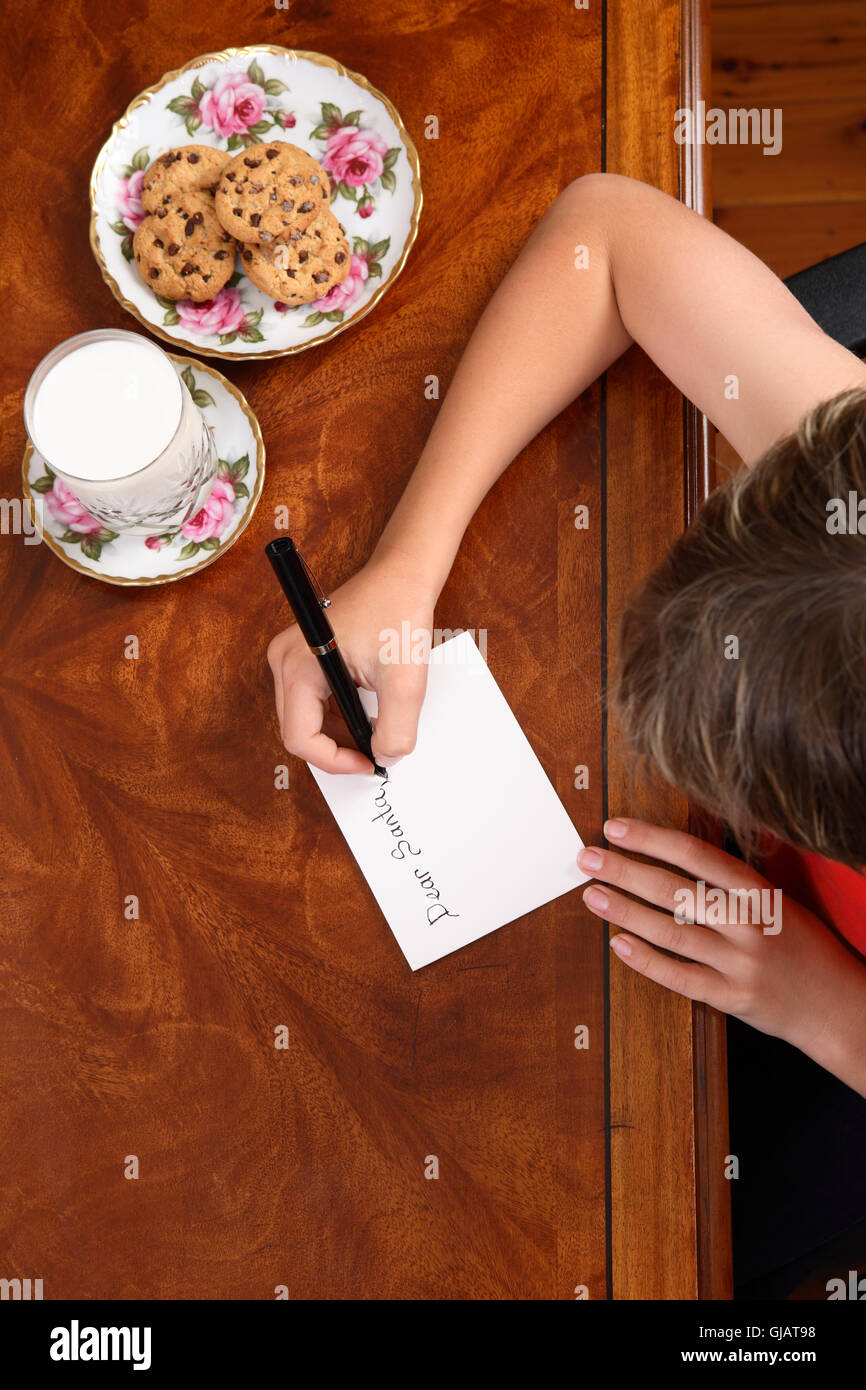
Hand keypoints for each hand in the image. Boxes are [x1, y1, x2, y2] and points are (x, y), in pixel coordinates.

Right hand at [267, 552, 434, 774]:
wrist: (402, 575)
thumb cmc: (399, 612)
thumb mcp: (405, 679)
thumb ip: (396, 729)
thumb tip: (385, 758)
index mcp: (299, 665)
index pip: (300, 737)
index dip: (335, 761)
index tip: (369, 764)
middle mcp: (285, 661)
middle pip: (298, 730)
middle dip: (337, 749)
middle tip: (375, 754)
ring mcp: (291, 658)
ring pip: (306, 719)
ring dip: (339, 734)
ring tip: (376, 732)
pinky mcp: (304, 656)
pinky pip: (314, 702)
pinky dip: (340, 716)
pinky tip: (367, 714)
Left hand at [578, 818, 865, 1088]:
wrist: (839, 1006)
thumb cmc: (803, 946)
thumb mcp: (778, 901)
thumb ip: (732, 881)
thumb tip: (673, 854)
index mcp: (760, 893)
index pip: (697, 856)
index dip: (652, 838)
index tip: (615, 828)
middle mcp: (749, 925)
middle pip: (675, 891)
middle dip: (624, 871)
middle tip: (587, 858)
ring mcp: (740, 964)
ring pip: (670, 933)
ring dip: (624, 912)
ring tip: (592, 895)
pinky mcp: (732, 999)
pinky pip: (679, 977)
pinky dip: (645, 960)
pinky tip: (617, 943)